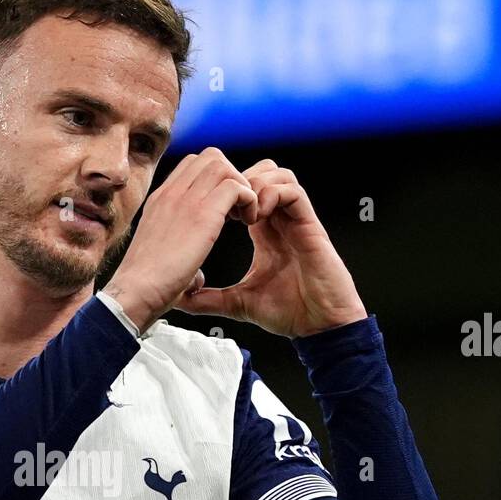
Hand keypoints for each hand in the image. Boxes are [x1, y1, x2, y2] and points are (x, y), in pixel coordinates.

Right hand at [101, 147, 258, 334]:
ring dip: (241, 186)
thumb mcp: (160, 261)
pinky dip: (249, 200)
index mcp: (160, 201)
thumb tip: (195, 279)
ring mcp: (184, 200)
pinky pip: (236, 186)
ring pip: (223, 165)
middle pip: (210, 157)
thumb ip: (180, 260)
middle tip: (236, 211)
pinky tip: (249, 223)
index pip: (192, 166)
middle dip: (231, 177)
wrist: (135, 292)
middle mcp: (171, 194)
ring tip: (244, 216)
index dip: (215, 181)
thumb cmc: (146, 287)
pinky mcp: (202, 214)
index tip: (224, 211)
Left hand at [173, 160, 367, 337]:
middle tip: (224, 205)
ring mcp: (296, 221)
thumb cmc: (290, 313)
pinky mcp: (310, 226)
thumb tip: (181, 301)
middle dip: (239, 181)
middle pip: (261, 174)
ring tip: (241, 211)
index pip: (246, 193)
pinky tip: (257, 217)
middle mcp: (281, 221)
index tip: (208, 211)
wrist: (319, 326)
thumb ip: (210, 299)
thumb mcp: (238, 303)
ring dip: (255, 185)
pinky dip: (272, 195)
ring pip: (277, 175)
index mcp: (265, 232)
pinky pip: (292, 191)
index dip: (226, 193)